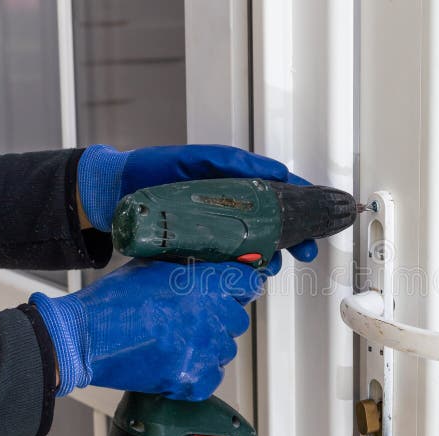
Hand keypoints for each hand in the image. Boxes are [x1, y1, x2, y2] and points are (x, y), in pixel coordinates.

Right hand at [30, 258, 280, 400]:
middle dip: (221, 317)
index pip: (249, 283)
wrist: (84, 337)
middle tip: (196, 317)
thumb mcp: (154, 265)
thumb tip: (209, 267)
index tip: (239, 289)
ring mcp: (201, 349)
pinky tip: (179, 361)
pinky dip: (199, 373)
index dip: (242, 286)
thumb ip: (187, 267)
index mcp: (203, 284)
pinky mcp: (188, 377)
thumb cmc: (113, 302)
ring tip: (181, 340)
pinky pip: (212, 377)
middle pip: (238, 319)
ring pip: (225, 349)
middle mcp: (209, 316)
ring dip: (209, 345)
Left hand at [77, 144, 316, 261]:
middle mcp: (230, 210)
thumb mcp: (202, 160)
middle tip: (305, 251)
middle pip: (275, 226)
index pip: (280, 194)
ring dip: (272, 257)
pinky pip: (230, 263)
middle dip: (295, 240)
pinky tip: (249, 273)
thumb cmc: (156, 169)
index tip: (321, 218)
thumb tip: (277, 172)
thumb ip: (237, 162)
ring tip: (274, 264)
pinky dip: (244, 270)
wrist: (117, 193)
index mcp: (236, 186)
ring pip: (256, 247)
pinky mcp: (200, 251)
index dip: (304, 206)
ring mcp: (217, 232)